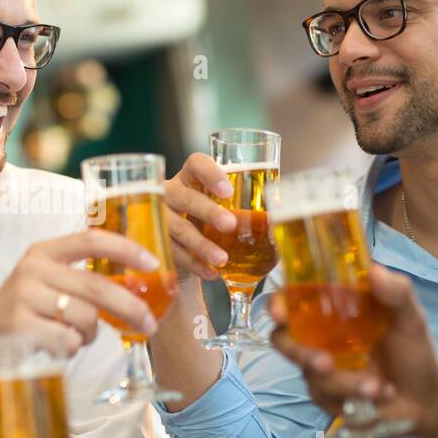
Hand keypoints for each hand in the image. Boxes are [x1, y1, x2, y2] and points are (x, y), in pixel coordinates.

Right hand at [0, 229, 160, 355]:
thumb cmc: (23, 315)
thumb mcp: (45, 283)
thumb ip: (80, 279)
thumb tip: (136, 290)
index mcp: (43, 252)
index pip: (91, 239)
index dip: (126, 249)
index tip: (153, 262)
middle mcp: (32, 269)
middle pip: (97, 286)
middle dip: (131, 308)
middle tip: (150, 325)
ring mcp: (24, 297)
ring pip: (86, 318)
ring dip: (90, 335)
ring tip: (74, 338)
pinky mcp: (20, 326)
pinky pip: (69, 341)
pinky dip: (71, 350)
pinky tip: (55, 348)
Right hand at [162, 153, 236, 281]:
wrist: (177, 245)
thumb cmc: (205, 220)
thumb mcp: (219, 206)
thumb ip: (243, 204)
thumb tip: (282, 209)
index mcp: (188, 177)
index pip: (196, 164)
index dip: (211, 174)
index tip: (229, 191)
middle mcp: (169, 193)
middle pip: (184, 197)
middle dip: (207, 211)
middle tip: (230, 224)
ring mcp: (159, 217)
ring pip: (176, 228)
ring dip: (200, 244)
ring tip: (222, 259)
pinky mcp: (156, 241)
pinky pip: (172, 252)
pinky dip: (193, 264)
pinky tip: (212, 273)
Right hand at [268, 264, 437, 435]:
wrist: (427, 397)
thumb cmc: (412, 350)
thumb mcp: (410, 317)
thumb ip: (397, 292)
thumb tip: (374, 271)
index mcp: (331, 311)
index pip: (291, 301)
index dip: (277, 305)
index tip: (280, 314)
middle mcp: (317, 338)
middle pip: (284, 341)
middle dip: (300, 354)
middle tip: (325, 364)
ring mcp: (319, 370)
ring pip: (312, 376)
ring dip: (346, 384)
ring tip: (379, 388)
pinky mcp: (326, 398)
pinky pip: (326, 399)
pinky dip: (356, 399)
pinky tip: (383, 395)